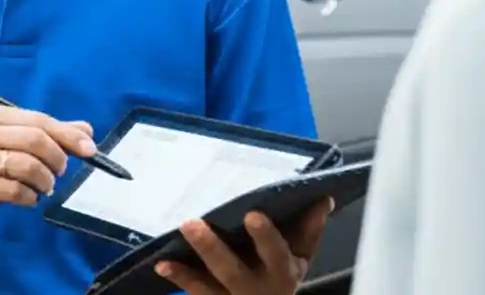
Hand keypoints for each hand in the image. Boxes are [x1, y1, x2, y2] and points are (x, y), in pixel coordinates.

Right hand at [0, 103, 95, 229]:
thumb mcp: (19, 145)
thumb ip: (52, 135)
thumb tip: (86, 130)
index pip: (39, 120)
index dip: (68, 135)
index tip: (90, 149)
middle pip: (34, 140)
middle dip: (56, 158)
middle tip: (61, 172)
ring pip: (25, 165)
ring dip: (44, 180)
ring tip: (44, 187)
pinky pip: (13, 189)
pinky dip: (29, 197)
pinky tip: (29, 199)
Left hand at [155, 198, 334, 294]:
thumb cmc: (283, 274)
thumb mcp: (301, 256)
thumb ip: (310, 229)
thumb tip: (323, 198)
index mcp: (282, 272)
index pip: (276, 253)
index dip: (265, 236)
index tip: (252, 214)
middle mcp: (255, 288)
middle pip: (231, 270)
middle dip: (212, 248)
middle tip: (191, 223)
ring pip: (208, 283)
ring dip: (187, 267)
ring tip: (168, 250)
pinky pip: (195, 290)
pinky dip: (179, 276)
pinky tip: (162, 263)